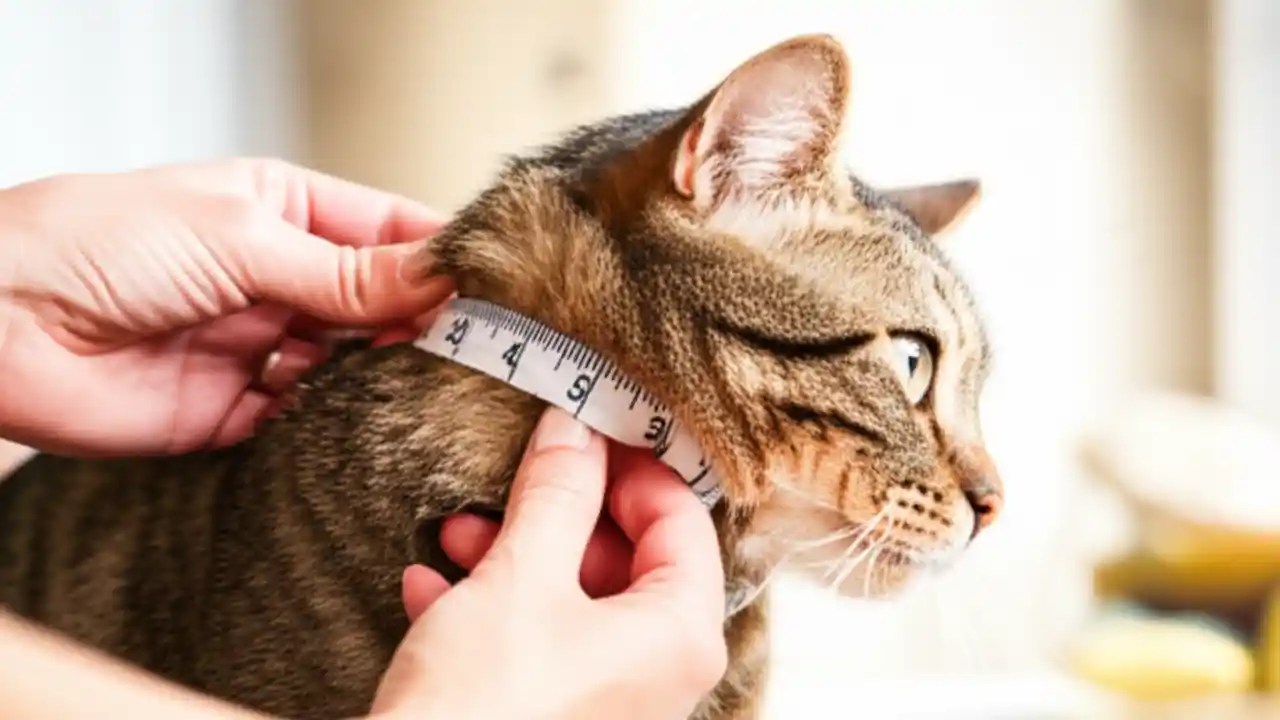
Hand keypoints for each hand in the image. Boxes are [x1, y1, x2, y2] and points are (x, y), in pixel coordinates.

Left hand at [0, 159, 451, 455]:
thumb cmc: (95, 242)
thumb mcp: (240, 236)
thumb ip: (345, 273)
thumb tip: (441, 279)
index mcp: (285, 211)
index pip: (391, 232)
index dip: (445, 259)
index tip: (501, 287)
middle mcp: (282, 279)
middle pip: (382, 305)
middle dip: (429, 326)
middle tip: (485, 352)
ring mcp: (263, 346)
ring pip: (356, 366)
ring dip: (392, 378)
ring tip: (440, 392)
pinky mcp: (239, 412)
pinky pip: (312, 422)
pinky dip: (344, 426)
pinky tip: (377, 426)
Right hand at [370, 407, 728, 719]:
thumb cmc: (484, 707)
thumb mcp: (521, 577)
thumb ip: (556, 494)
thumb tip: (575, 429)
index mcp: (678, 636)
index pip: (683, 520)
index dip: (635, 465)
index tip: (589, 427)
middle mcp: (656, 675)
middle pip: (627, 559)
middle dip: (561, 513)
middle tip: (518, 476)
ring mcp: (607, 702)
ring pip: (574, 600)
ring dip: (514, 556)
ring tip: (458, 532)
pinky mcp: (553, 716)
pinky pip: (534, 645)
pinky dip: (489, 609)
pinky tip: (430, 588)